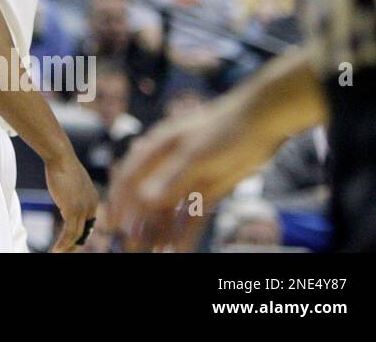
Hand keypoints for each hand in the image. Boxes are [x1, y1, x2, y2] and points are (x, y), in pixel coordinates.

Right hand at [44, 151, 99, 251]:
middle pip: (84, 232)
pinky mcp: (73, 211)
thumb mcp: (71, 181)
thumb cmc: (62, 164)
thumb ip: (72, 191)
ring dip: (67, 247)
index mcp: (92, 200)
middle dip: (75, 244)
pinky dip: (62, 244)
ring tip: (58, 253)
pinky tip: (56, 250)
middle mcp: (91, 206)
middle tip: (65, 251)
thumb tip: (65, 193)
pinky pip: (69, 233)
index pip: (88, 224)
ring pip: (76, 235)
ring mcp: (83, 209)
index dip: (79, 234)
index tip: (71, 241)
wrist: (60, 157)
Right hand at [106, 95, 279, 250]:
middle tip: (132, 248)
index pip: (128, 178)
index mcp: (156, 149)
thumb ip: (170, 179)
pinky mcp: (207, 190)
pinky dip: (184, 233)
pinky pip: (191, 216)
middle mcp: (167, 166)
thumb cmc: (222, 129)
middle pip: (146, 199)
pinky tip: (179, 250)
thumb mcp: (194, 154)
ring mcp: (187, 179)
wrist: (260, 122)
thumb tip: (143, 200)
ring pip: (168, 211)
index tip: (114, 226)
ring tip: (153, 253)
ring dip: (160, 232)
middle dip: (138, 224)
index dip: (120, 203)